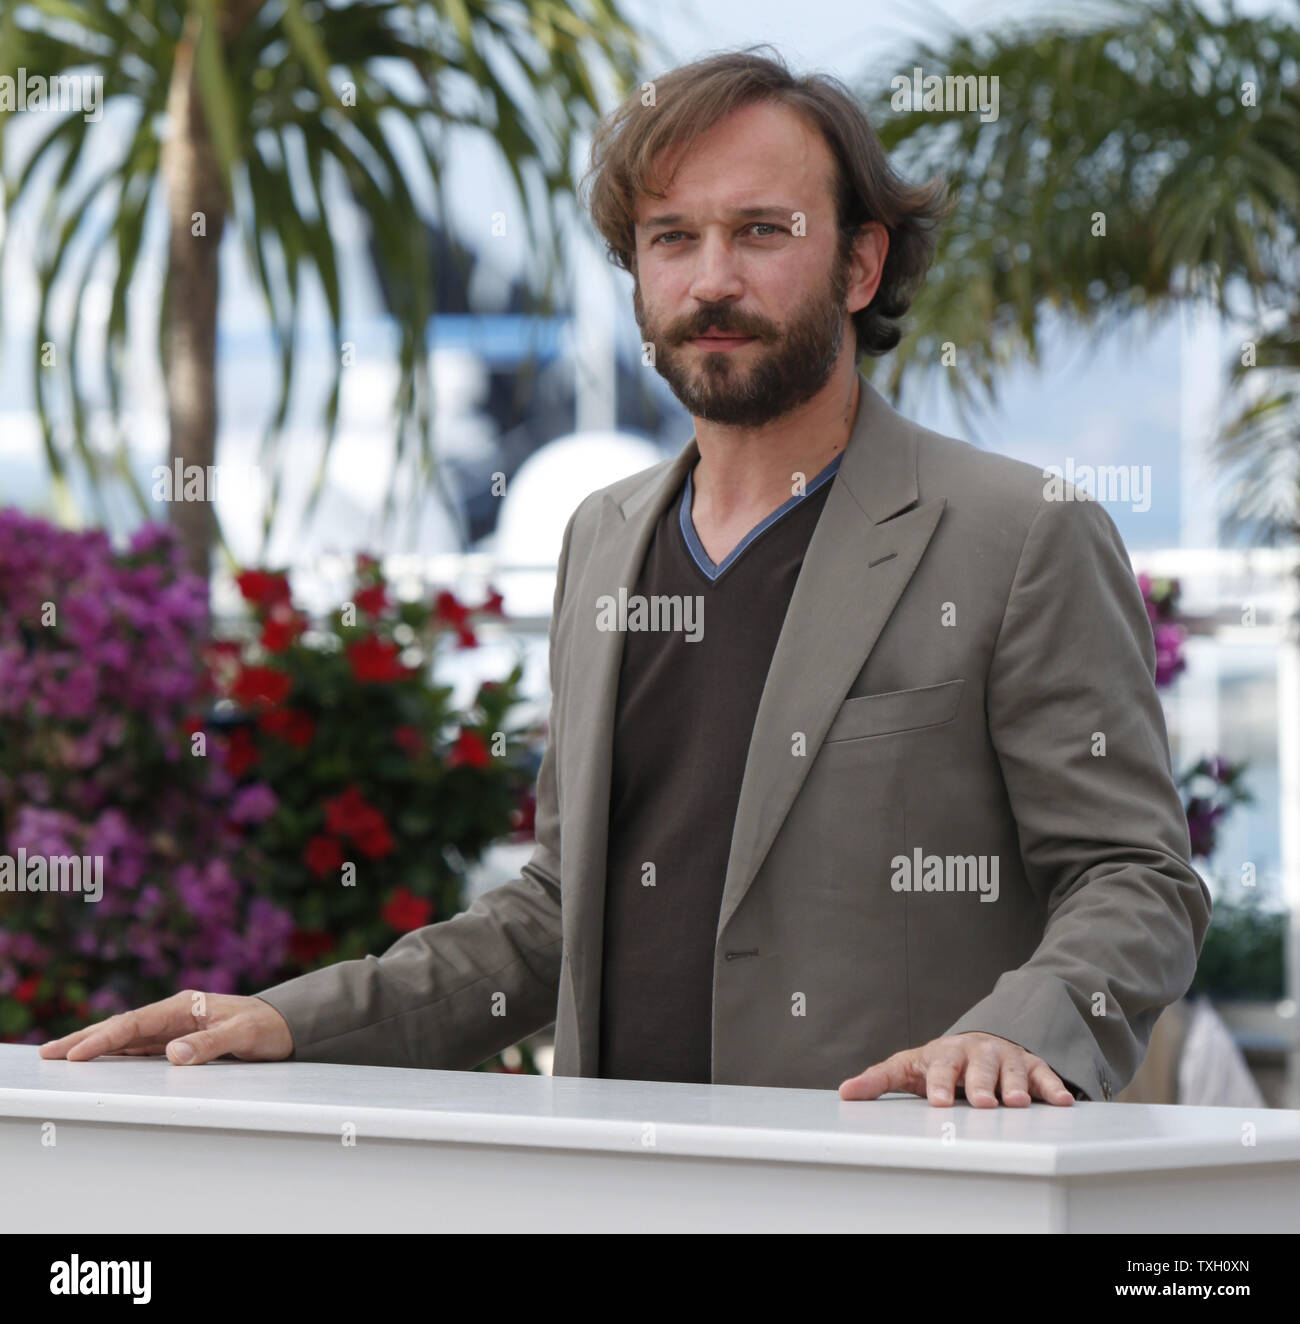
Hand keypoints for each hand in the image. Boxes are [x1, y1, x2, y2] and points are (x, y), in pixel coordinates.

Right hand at [38, 990, 294, 1065]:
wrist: (288, 1025)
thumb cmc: (268, 1026)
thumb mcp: (245, 1034)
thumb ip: (211, 1043)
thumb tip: (173, 1054)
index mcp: (186, 1005)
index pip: (136, 1022)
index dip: (104, 1038)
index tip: (76, 1055)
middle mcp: (176, 1013)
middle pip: (123, 1026)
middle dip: (86, 1039)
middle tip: (48, 1054)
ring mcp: (176, 1026)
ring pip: (127, 1037)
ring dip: (96, 1047)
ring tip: (62, 1058)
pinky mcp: (180, 1040)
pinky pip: (141, 1047)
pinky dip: (117, 1053)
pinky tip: (99, 1062)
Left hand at [838, 1031, 1075, 1106]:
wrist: (977, 1043)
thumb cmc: (940, 1063)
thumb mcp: (908, 1068)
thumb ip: (878, 1080)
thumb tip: (845, 1092)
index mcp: (945, 1054)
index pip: (940, 1068)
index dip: (939, 1084)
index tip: (938, 1102)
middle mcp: (976, 1052)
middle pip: (978, 1068)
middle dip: (979, 1085)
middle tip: (981, 1103)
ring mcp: (1004, 1056)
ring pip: (1011, 1069)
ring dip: (1015, 1085)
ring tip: (1016, 1103)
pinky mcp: (1030, 1065)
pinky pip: (1044, 1074)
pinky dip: (1052, 1087)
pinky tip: (1061, 1102)